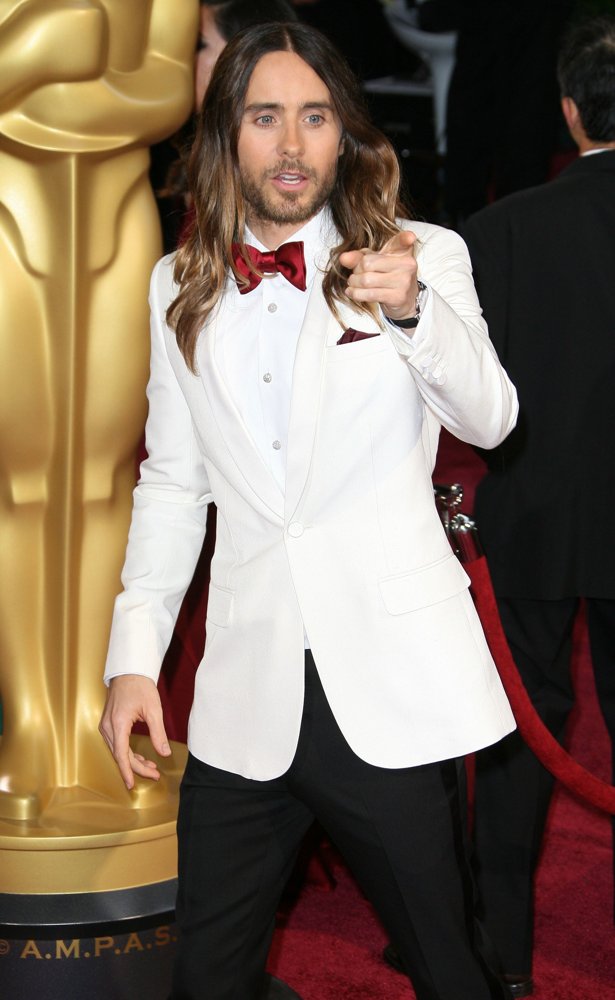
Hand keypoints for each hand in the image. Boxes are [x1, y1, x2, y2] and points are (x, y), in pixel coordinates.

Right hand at [99, 675, 170, 789]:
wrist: (129, 671)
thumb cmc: (140, 686)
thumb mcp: (154, 709)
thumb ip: (158, 733)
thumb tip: (164, 754)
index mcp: (118, 723)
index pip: (122, 754)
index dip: (128, 771)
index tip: (131, 784)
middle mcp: (108, 726)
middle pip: (120, 755)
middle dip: (137, 767)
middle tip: (155, 774)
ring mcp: (106, 725)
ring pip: (118, 751)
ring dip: (133, 761)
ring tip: (151, 768)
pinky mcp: (108, 724)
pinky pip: (116, 744)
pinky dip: (128, 753)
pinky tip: (141, 757)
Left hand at [339, 229, 418, 322]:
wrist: (404, 300)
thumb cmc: (387, 276)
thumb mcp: (375, 261)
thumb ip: (358, 257)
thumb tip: (343, 258)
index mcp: (403, 251)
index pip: (403, 241)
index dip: (406, 238)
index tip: (410, 237)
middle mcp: (407, 264)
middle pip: (368, 263)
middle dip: (356, 270)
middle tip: (357, 274)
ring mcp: (404, 281)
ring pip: (366, 280)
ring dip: (354, 283)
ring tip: (353, 283)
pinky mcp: (398, 297)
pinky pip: (370, 294)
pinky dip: (356, 293)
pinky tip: (352, 292)